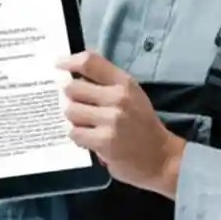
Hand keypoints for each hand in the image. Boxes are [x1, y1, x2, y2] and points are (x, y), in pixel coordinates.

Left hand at [58, 51, 186, 198]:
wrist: (162, 158)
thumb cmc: (142, 124)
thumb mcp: (131, 95)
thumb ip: (106, 83)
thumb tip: (73, 75)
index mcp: (124, 83)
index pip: (90, 63)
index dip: (69, 61)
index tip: (58, 64)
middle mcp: (118, 98)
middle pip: (72, 88)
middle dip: (70, 97)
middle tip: (78, 105)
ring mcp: (111, 120)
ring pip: (70, 111)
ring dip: (73, 119)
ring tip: (86, 124)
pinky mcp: (104, 141)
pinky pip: (74, 133)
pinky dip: (78, 136)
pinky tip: (89, 138)